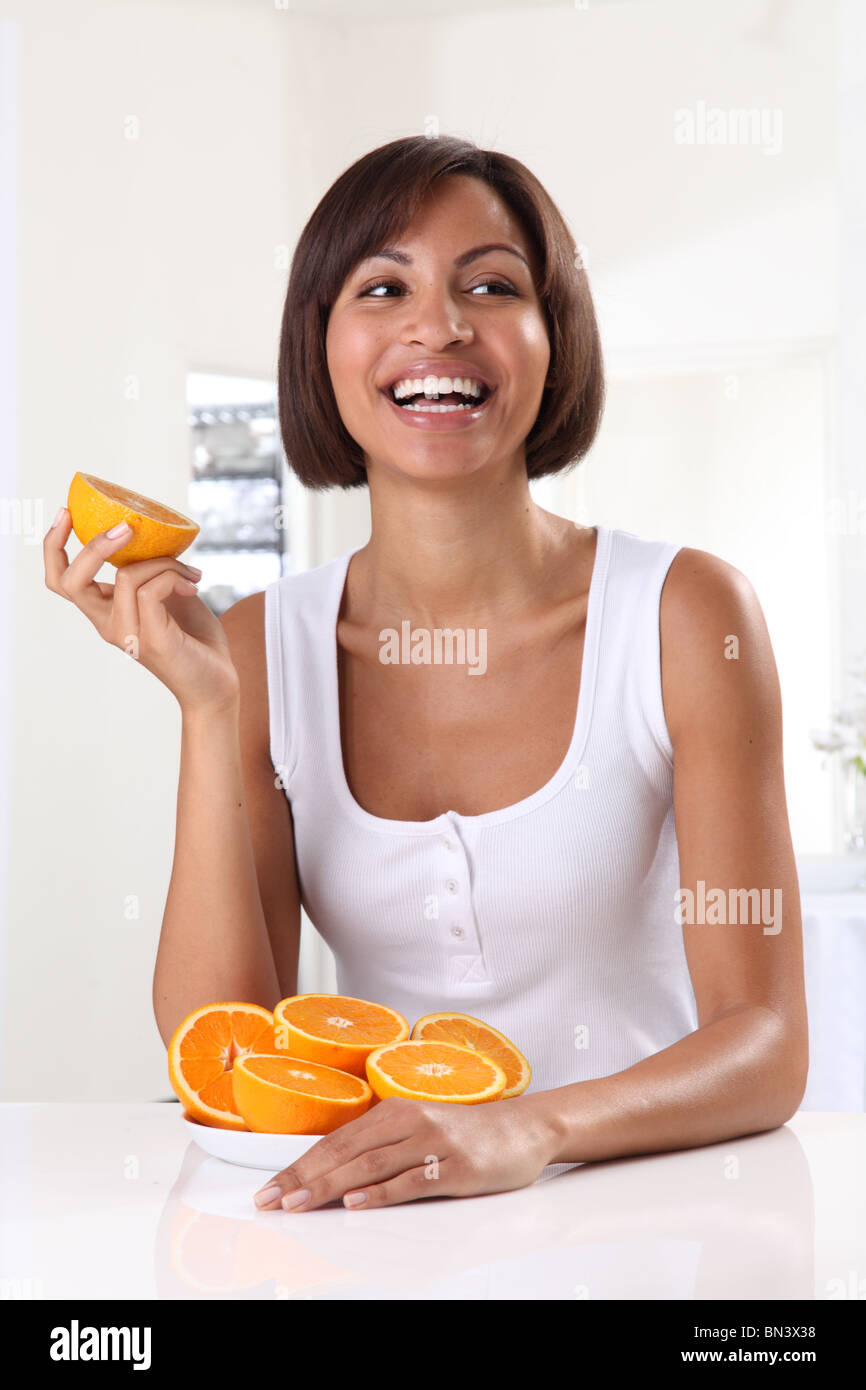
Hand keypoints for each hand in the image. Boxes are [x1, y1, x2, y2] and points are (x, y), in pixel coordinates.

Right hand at [44, 507, 240, 715]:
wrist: (216, 682)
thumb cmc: (194, 638)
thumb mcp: (167, 594)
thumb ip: (151, 569)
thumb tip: (154, 535)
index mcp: (106, 611)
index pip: (60, 580)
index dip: (53, 546)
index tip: (66, 513)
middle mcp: (109, 624)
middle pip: (70, 580)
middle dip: (93, 546)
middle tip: (126, 527)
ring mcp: (127, 634)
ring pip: (125, 576)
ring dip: (163, 562)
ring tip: (190, 573)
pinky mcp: (152, 640)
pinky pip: (151, 590)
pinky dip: (174, 577)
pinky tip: (194, 587)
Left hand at [251, 1093, 561, 1212]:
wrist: (526, 1128)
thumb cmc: (468, 1133)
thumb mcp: (419, 1130)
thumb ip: (381, 1147)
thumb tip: (330, 1178)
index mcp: (394, 1112)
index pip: (334, 1141)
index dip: (298, 1165)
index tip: (269, 1189)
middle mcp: (409, 1122)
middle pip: (344, 1152)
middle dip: (302, 1178)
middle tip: (271, 1200)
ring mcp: (432, 1143)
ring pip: (370, 1165)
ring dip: (329, 1186)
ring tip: (299, 1204)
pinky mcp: (456, 1167)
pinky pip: (411, 1181)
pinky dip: (379, 1193)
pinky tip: (356, 1203)